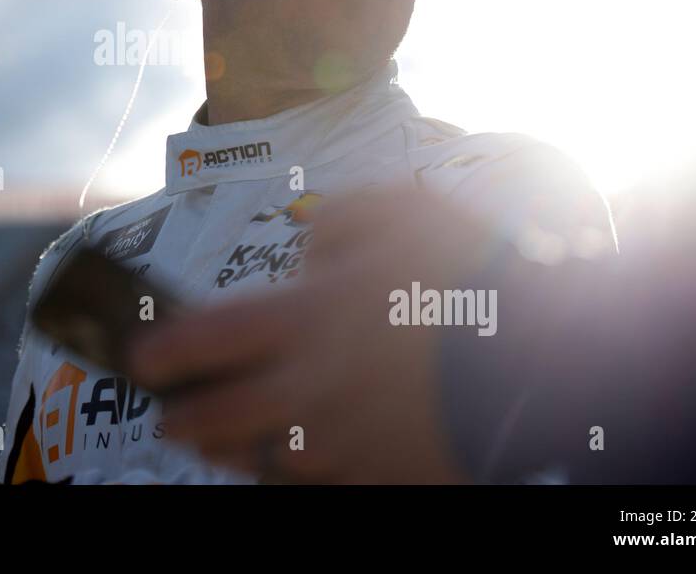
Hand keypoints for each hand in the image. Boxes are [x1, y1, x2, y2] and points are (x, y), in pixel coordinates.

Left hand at [126, 185, 501, 482]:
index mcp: (304, 318)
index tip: (145, 359)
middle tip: (171, 415)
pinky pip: (318, 486)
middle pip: (214, 420)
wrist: (551, 355)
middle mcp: (307, 388)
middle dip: (182, 419)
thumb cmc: (473, 270)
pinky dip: (300, 473)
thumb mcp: (401, 209)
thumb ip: (336, 223)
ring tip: (228, 440)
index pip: (203, 341)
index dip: (163, 352)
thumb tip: (308, 256)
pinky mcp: (379, 479)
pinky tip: (303, 457)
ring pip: (259, 462)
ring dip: (236, 449)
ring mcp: (342, 444)